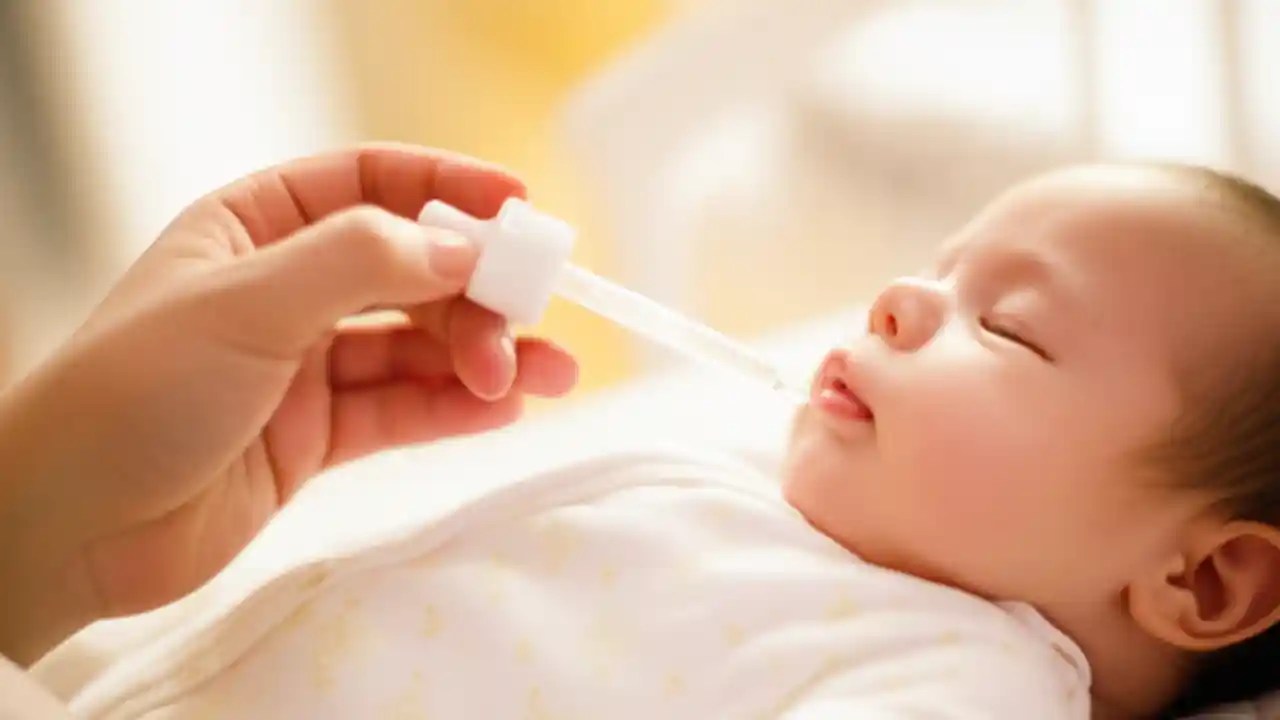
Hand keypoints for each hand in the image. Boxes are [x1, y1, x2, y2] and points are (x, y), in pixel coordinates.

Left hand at [0, 144, 576, 662]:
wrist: (68, 530)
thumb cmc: (131, 395)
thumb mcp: (245, 304)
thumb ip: (359, 264)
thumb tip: (461, 250)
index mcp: (255, 226)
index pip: (371, 182)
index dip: (449, 187)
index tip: (520, 209)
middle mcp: (287, 288)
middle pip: (411, 272)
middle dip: (475, 296)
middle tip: (526, 329)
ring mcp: (304, 364)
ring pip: (415, 346)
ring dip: (481, 356)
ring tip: (546, 378)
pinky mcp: (316, 436)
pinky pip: (401, 409)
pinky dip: (453, 407)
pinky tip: (500, 410)